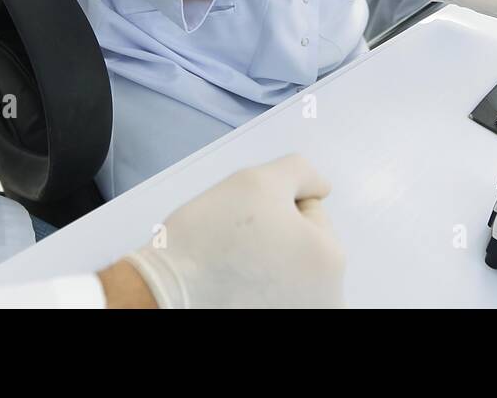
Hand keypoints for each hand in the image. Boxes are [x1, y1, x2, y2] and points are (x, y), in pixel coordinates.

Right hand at [124, 155, 345, 308]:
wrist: (165, 294)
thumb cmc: (208, 241)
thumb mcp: (259, 180)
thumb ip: (301, 172)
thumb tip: (320, 185)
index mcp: (331, 260)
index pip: (310, 210)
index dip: (275, 205)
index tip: (248, 223)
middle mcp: (327, 299)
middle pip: (303, 243)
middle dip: (274, 235)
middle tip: (238, 245)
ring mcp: (302, 317)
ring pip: (286, 268)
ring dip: (265, 262)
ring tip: (234, 267)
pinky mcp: (275, 324)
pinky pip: (273, 294)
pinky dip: (256, 289)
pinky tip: (234, 289)